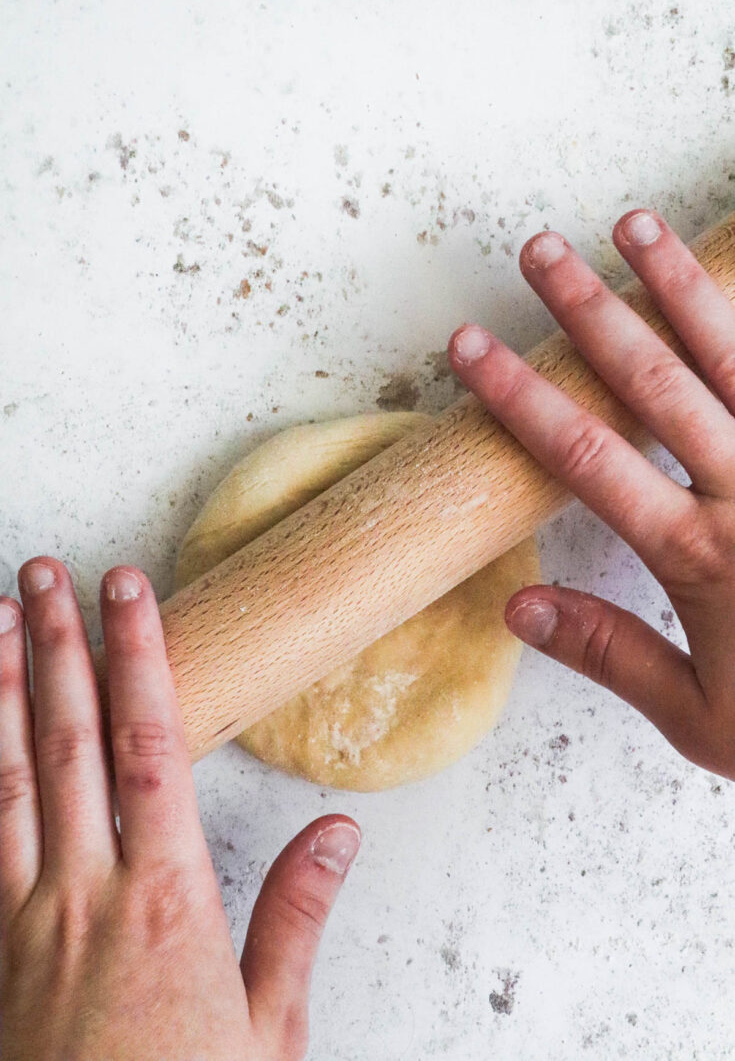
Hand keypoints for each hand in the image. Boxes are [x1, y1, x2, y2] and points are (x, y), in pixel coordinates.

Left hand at [0, 558, 359, 1060]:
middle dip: (56, 647)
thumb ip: (294, 919)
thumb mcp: (268, 1032)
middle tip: (44, 573)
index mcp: (166, 900)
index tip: (124, 591)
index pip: (148, 746)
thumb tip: (337, 832)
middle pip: (68, 743)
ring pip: (6, 781)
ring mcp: (22, 922)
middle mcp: (84, 896)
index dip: (135, 657)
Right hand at [449, 209, 734, 778]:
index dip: (520, 396)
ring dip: (680, 286)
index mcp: (701, 554)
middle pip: (653, 380)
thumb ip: (610, 651)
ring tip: (636, 225)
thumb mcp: (703, 717)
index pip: (584, 456)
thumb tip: (517, 606)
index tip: (472, 347)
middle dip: (587, 310)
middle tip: (541, 253)